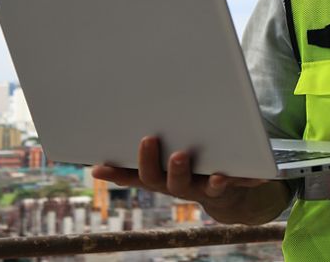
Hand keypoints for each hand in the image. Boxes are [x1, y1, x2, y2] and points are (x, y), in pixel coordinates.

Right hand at [91, 136, 269, 215]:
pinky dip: (223, 179)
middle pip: (156, 179)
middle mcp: (175, 184)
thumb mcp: (173, 154)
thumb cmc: (197, 164)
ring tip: (179, 155)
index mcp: (160, 175)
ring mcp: (197, 187)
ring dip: (179, 171)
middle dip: (148, 160)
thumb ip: (155, 143)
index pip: (132, 174)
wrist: (232, 194)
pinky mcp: (223, 187)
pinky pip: (223, 186)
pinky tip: (223, 173)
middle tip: (147, 139)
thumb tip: (121, 136)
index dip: (115, 172)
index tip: (98, 167)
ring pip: (185, 184)